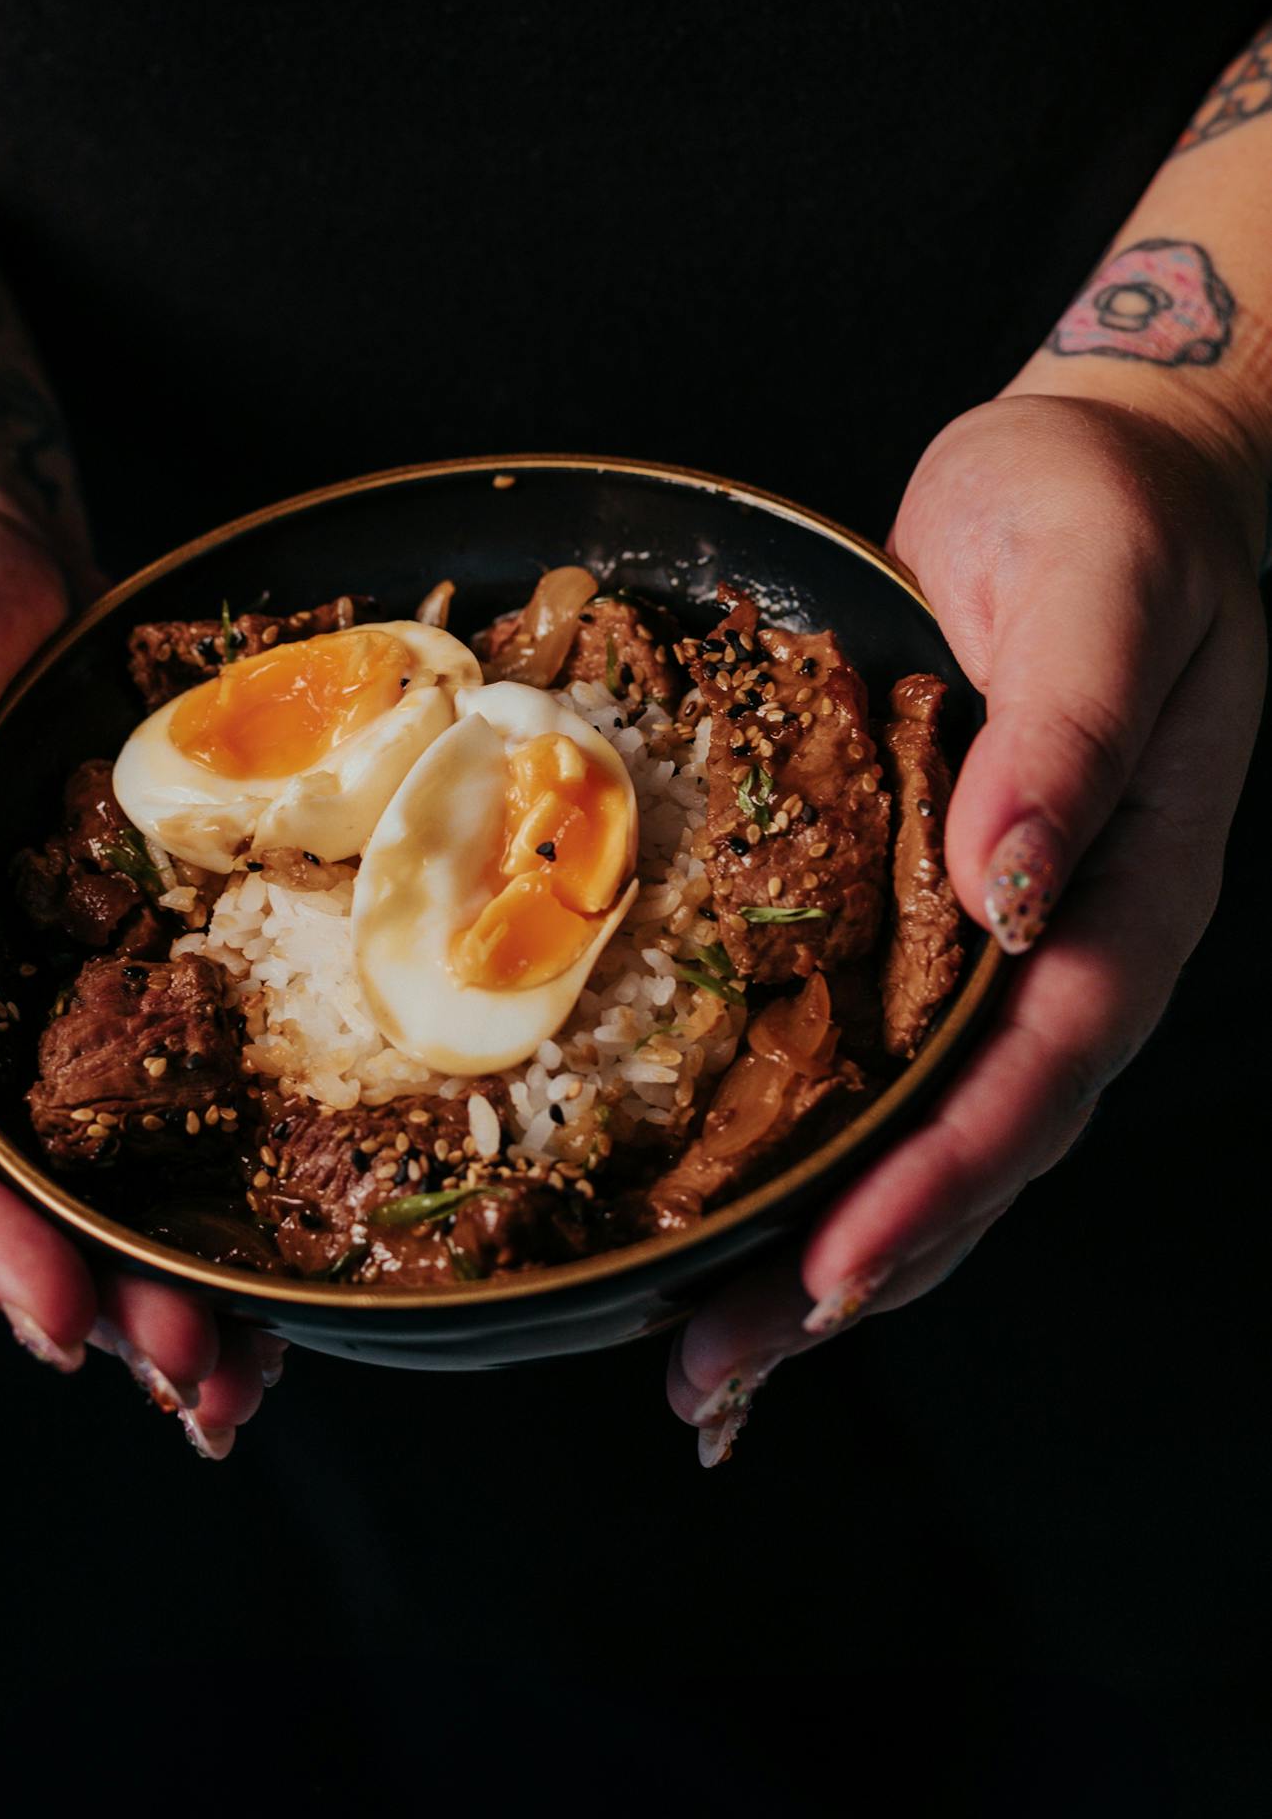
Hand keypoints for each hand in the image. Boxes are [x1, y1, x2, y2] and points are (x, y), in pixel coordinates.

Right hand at [0, 491, 277, 1453]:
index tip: (60, 1312)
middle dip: (89, 1296)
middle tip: (194, 1384)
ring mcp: (8, 999)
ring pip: (74, 1171)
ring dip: (157, 1278)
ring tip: (245, 1376)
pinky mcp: (93, 965)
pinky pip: (147, 1087)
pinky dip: (208, 1173)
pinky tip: (284, 1247)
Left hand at [668, 390, 1266, 1460]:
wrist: (1104, 463)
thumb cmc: (1106, 511)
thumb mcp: (1097, 589)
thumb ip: (1066, 730)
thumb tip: (1014, 884)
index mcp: (1135, 883)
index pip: (1039, 1070)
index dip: (939, 1180)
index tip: (835, 1270)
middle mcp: (1073, 936)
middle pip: (975, 1148)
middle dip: (853, 1270)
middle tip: (718, 1376)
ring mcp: (1006, 933)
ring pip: (923, 1128)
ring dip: (820, 1245)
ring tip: (704, 1353)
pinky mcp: (932, 904)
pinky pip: (878, 1050)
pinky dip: (809, 1142)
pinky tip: (727, 1201)